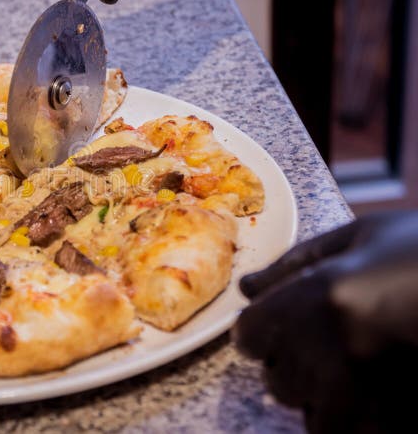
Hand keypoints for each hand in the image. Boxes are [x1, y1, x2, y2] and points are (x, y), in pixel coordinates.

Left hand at [232, 211, 417, 432]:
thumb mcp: (364, 236)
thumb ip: (297, 262)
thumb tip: (250, 289)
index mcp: (319, 297)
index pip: (249, 337)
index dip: (264, 331)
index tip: (283, 325)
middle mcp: (338, 350)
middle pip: (279, 381)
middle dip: (296, 364)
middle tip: (336, 339)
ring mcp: (375, 392)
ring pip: (316, 418)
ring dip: (328, 397)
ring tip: (364, 363)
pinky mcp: (400, 417)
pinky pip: (360, 432)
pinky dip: (364, 417)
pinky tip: (387, 382)